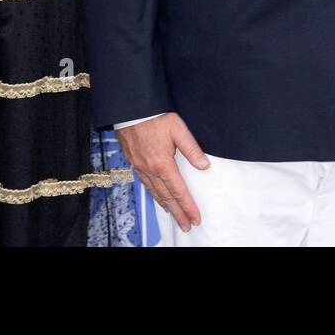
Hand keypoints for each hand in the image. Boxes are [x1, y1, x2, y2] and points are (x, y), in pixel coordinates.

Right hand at [116, 113, 208, 231]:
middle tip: (186, 225)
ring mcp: (140, 167)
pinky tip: (158, 197)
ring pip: (154, 193)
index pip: (178, 191)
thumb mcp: (178, 129)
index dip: (188, 206)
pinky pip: (145, 184)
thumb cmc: (155, 117)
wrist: (131, 109)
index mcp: (162, 164)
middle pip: (166, 197)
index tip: (195, 218)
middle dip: (177, 213)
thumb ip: (192, 148)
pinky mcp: (134, 162)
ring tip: (175, 216)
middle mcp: (149, 170)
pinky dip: (154, 194)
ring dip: (166, 206)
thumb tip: (204, 165)